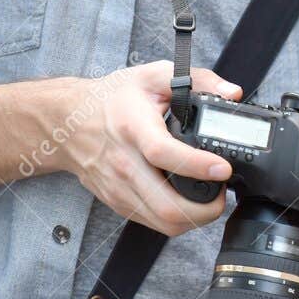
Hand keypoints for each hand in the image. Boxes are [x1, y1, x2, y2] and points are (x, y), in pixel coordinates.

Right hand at [51, 60, 241, 235]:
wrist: (66, 121)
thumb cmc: (111, 99)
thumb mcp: (152, 76)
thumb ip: (197, 78)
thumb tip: (231, 93)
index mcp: (133, 129)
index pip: (164, 154)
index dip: (197, 165)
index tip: (223, 168)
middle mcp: (123, 164)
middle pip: (166, 206)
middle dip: (205, 209)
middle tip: (222, 192)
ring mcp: (118, 188)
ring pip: (163, 222)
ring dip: (195, 218)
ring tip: (210, 199)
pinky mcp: (117, 202)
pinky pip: (152, 222)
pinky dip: (176, 219)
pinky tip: (188, 203)